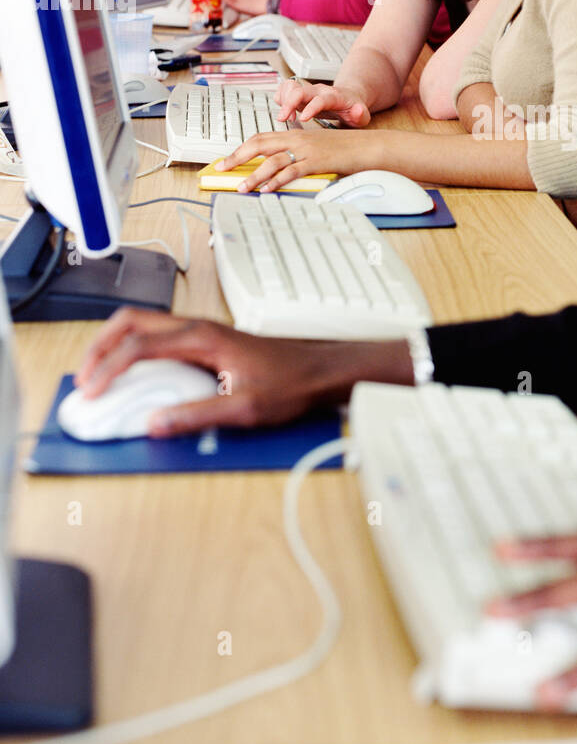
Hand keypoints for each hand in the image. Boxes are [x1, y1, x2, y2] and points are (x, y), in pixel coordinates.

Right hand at [74, 308, 410, 435]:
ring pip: (145, 324)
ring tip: (101, 376)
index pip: (138, 344)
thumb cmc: (293, 383)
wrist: (323, 370)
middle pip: (132, 320)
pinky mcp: (208, 342)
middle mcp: (199, 328)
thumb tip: (155, 423)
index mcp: (203, 338)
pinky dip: (135, 350)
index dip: (108, 367)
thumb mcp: (245, 408)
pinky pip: (160, 336)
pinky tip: (135, 375)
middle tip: (85, 378)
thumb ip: (197, 416)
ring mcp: (203, 332)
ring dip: (116, 345)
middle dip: (100, 345)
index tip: (92, 392)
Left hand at [213, 126, 363, 191]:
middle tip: (223, 169)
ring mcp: (306, 150)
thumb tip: (279, 169)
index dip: (241, 149)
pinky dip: (276, 181)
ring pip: (272, 160)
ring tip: (242, 187)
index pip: (261, 138)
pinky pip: (291, 171)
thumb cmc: (345, 149)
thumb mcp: (317, 148)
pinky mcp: (317, 161)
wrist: (368, 146)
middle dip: (237, 157)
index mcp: (295, 135)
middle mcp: (298, 139)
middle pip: (259, 144)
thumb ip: (298, 155)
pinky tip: (267, 189)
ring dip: (254, 175)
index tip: (227, 160)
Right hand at [274, 77, 371, 127]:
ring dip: (283, 100)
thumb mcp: (361, 115)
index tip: (303, 119)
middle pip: (300, 90)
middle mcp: (318, 91)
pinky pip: (284, 88)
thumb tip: (358, 110)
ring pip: (289, 86)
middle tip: (284, 118)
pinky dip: (280, 98)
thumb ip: (361, 114)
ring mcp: (308, 91)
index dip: (311, 107)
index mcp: (333, 97)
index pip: (321, 99)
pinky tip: (284, 110)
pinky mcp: (299, 93)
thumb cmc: (352, 108)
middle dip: (289, 103)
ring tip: (285, 117)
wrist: (349, 97)